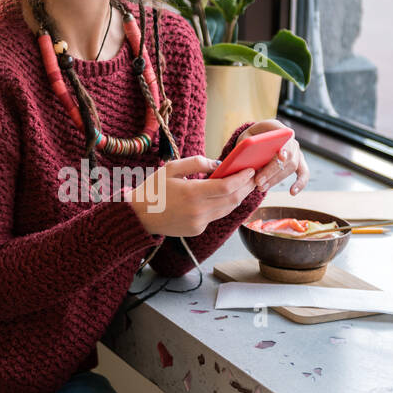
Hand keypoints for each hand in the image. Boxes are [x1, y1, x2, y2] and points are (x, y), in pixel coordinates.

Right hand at [126, 155, 258, 237]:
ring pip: (227, 209)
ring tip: (245, 186)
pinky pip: (215, 216)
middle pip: (232, 200)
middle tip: (254, 177)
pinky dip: (223, 205)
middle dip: (246, 188)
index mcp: (191, 193)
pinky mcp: (197, 230)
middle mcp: (198, 211)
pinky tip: (226, 196)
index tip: (251, 170)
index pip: (226, 187)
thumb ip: (196, 163)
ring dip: (238, 197)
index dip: (242, 178)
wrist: (138, 216)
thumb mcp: (171, 168)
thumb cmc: (153, 189)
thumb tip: (219, 164)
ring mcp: (198, 223)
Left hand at [234, 119, 309, 195]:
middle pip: (287, 155)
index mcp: (276, 128)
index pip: (284, 135)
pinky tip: (292, 192)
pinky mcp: (298, 161)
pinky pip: (304, 172)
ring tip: (261, 188)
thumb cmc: (249, 140)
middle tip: (258, 181)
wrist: (256, 142)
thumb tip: (250, 157)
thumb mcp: (244, 138)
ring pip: (292, 166)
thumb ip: (247, 145)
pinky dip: (300, 183)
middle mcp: (289, 138)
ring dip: (276, 179)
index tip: (280, 156)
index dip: (284, 145)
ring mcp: (295, 150)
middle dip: (272, 170)